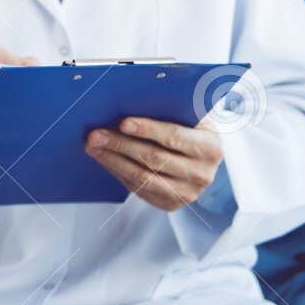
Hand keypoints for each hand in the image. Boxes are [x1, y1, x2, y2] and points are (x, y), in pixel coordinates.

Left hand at [85, 116, 223, 211]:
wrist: (202, 156)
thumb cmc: (191, 129)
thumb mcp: (190, 116)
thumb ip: (170, 109)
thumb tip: (129, 100)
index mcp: (210, 147)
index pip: (175, 137)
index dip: (148, 129)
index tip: (123, 122)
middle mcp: (202, 174)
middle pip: (155, 159)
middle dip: (121, 144)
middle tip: (96, 134)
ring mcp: (187, 192)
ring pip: (143, 177)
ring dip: (113, 160)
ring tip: (94, 146)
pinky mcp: (171, 204)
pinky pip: (139, 189)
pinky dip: (118, 172)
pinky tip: (105, 159)